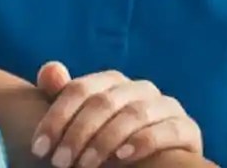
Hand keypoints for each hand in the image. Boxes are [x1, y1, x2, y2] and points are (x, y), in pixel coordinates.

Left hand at [30, 62, 203, 167]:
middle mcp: (140, 88)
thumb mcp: (82, 123)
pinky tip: (122, 158)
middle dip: (77, 133)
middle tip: (59, 162)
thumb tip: (50, 69)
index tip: (39, 147)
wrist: (155, 165)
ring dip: (105, 140)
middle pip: (104, 101)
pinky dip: (143, 142)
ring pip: (134, 114)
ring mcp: (166, 106)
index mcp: (112, 82)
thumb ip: (62, 96)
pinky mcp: (187, 128)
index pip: (79, 89)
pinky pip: (167, 130)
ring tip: (85, 164)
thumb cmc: (110, 143)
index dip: (56, 117)